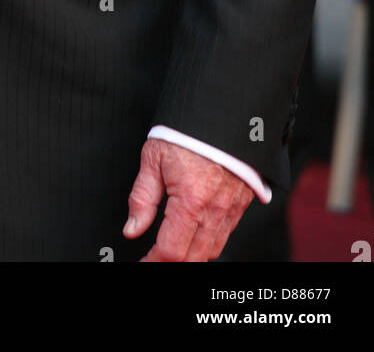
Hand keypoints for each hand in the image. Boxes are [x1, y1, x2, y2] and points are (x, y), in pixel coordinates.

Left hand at [124, 138, 254, 260]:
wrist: (223, 110)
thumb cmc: (187, 130)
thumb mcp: (154, 157)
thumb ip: (142, 198)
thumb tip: (132, 230)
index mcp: (191, 199)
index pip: (171, 251)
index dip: (153, 263)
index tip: (141, 263)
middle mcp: (215, 209)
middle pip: (193, 258)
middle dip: (171, 263)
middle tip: (153, 258)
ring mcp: (231, 208)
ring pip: (212, 250)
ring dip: (191, 256)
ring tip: (171, 249)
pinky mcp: (241, 203)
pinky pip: (225, 235)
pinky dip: (208, 243)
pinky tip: (193, 235)